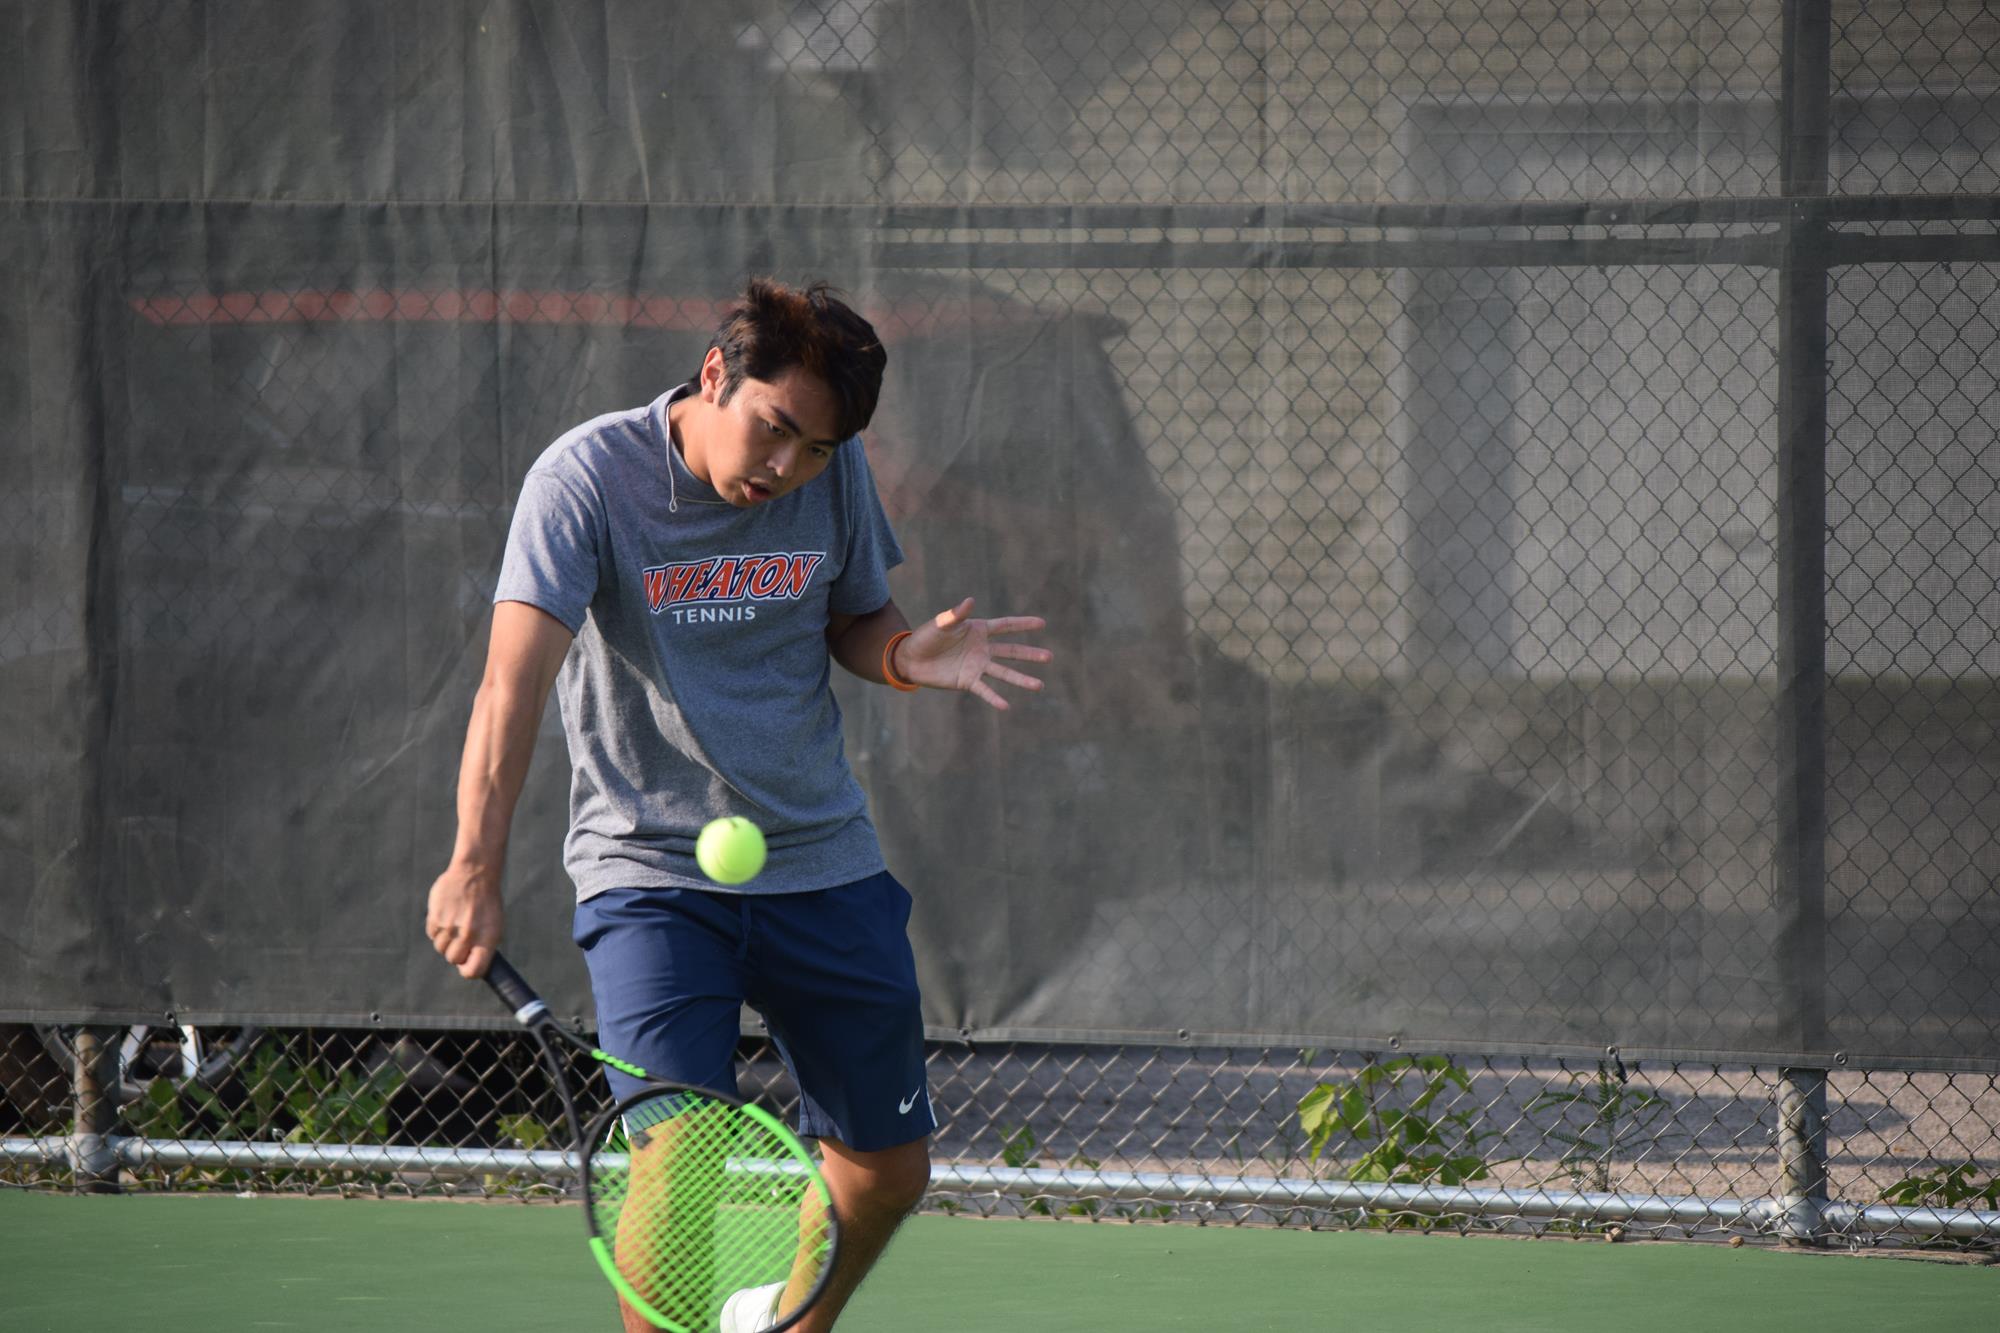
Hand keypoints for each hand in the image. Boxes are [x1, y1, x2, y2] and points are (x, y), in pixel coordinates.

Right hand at [426, 863, 504, 979]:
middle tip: (462, 940)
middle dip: (456, 954)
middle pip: (453, 960)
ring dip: (446, 940)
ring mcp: (450, 926)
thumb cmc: (487, 902)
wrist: (475, 873)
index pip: (473, 971)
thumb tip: (470, 966)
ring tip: (455, 924)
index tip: (467, 965)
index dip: (468, 971)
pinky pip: (431, 934)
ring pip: (440, 948)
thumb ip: (482, 946)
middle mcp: (468, 935)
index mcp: (487, 938)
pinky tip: (447, 915)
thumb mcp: (494, 924)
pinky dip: (437, 929)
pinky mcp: (435, 917)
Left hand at [894, 597, 1051, 709]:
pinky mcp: (968, 681)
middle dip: (1030, 654)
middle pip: (1011, 651)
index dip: (1023, 624)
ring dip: (1021, 679)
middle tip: (1050, 657)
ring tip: (1039, 685)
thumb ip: (956, 615)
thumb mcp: (941, 624)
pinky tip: (1006, 705)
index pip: (1005, 626)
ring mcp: (977, 666)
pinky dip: (994, 697)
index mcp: (978, 630)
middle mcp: (982, 648)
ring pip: (1004, 673)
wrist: (911, 659)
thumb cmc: (926, 637)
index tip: (1042, 623)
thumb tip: (970, 601)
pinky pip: (984, 690)